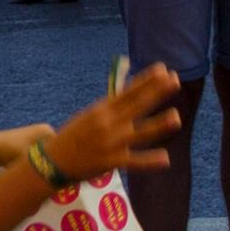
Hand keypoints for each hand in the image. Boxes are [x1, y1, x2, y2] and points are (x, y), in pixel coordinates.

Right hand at [44, 64, 186, 181]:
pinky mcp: (110, 162)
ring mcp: (110, 142)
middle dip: (157, 93)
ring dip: (158, 125)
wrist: (53, 160)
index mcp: (102, 109)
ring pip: (138, 132)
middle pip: (136, 105)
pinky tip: (165, 159)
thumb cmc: (74, 136)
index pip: (128, 91)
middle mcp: (108, 122)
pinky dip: (149, 161)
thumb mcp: (90, 114)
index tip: (163, 69)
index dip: (146, 80)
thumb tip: (131, 89)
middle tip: (175, 80)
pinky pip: (133, 161)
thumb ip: (112, 105)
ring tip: (176, 117)